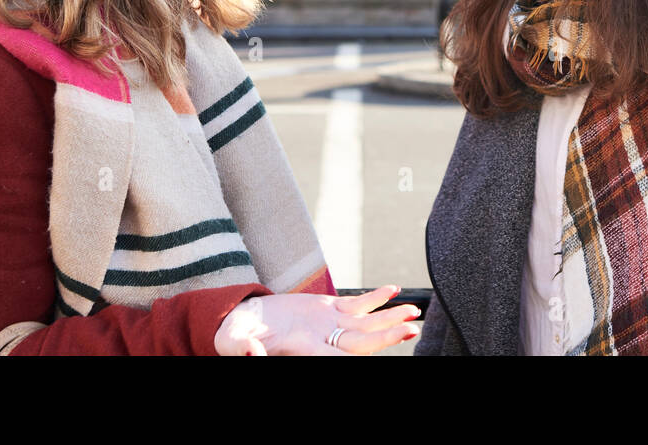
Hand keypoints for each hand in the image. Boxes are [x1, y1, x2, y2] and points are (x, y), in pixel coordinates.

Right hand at [214, 284, 420, 355]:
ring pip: (365, 323)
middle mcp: (322, 340)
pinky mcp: (326, 308)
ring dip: (389, 318)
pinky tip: (394, 290)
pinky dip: (375, 298)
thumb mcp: (233, 342)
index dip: (358, 356)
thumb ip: (243, 349)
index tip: (376, 357)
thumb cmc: (235, 337)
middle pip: (362, 341)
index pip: (337, 357)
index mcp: (303, 351)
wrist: (241, 322)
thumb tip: (249, 354)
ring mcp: (327, 324)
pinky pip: (356, 305)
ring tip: (414, 313)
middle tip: (412, 329)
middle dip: (387, 337)